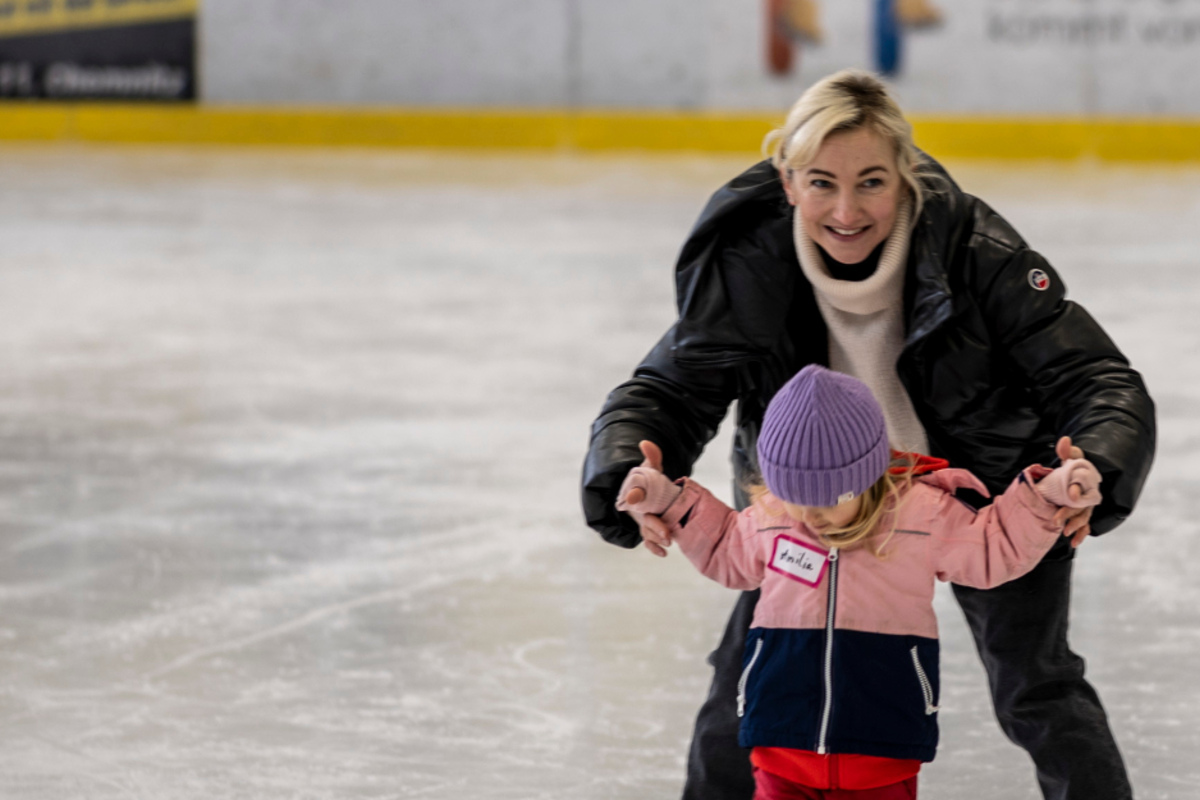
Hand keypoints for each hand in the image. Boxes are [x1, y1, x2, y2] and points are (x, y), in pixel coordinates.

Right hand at [623, 441, 673, 557]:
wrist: (645, 492)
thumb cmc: (647, 480)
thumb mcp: (650, 467)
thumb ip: (651, 457)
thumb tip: (646, 442)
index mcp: (635, 495)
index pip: (634, 496)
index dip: (635, 496)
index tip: (633, 497)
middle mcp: (637, 510)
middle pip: (644, 520)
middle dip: (654, 527)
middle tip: (667, 534)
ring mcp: (643, 522)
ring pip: (647, 533)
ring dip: (657, 538)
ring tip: (669, 542)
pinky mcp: (649, 531)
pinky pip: (649, 541)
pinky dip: (654, 548)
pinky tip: (664, 553)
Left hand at [1052, 436, 1092, 547]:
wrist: (1081, 474)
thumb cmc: (1075, 465)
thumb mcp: (1072, 457)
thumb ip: (1067, 451)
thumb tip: (1063, 440)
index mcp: (1087, 483)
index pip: (1082, 488)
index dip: (1076, 491)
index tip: (1070, 495)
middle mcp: (1089, 496)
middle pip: (1080, 507)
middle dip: (1069, 514)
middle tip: (1055, 521)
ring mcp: (1086, 506)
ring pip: (1083, 518)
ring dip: (1075, 527)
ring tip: (1064, 533)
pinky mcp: (1082, 514)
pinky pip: (1085, 526)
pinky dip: (1080, 534)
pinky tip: (1074, 543)